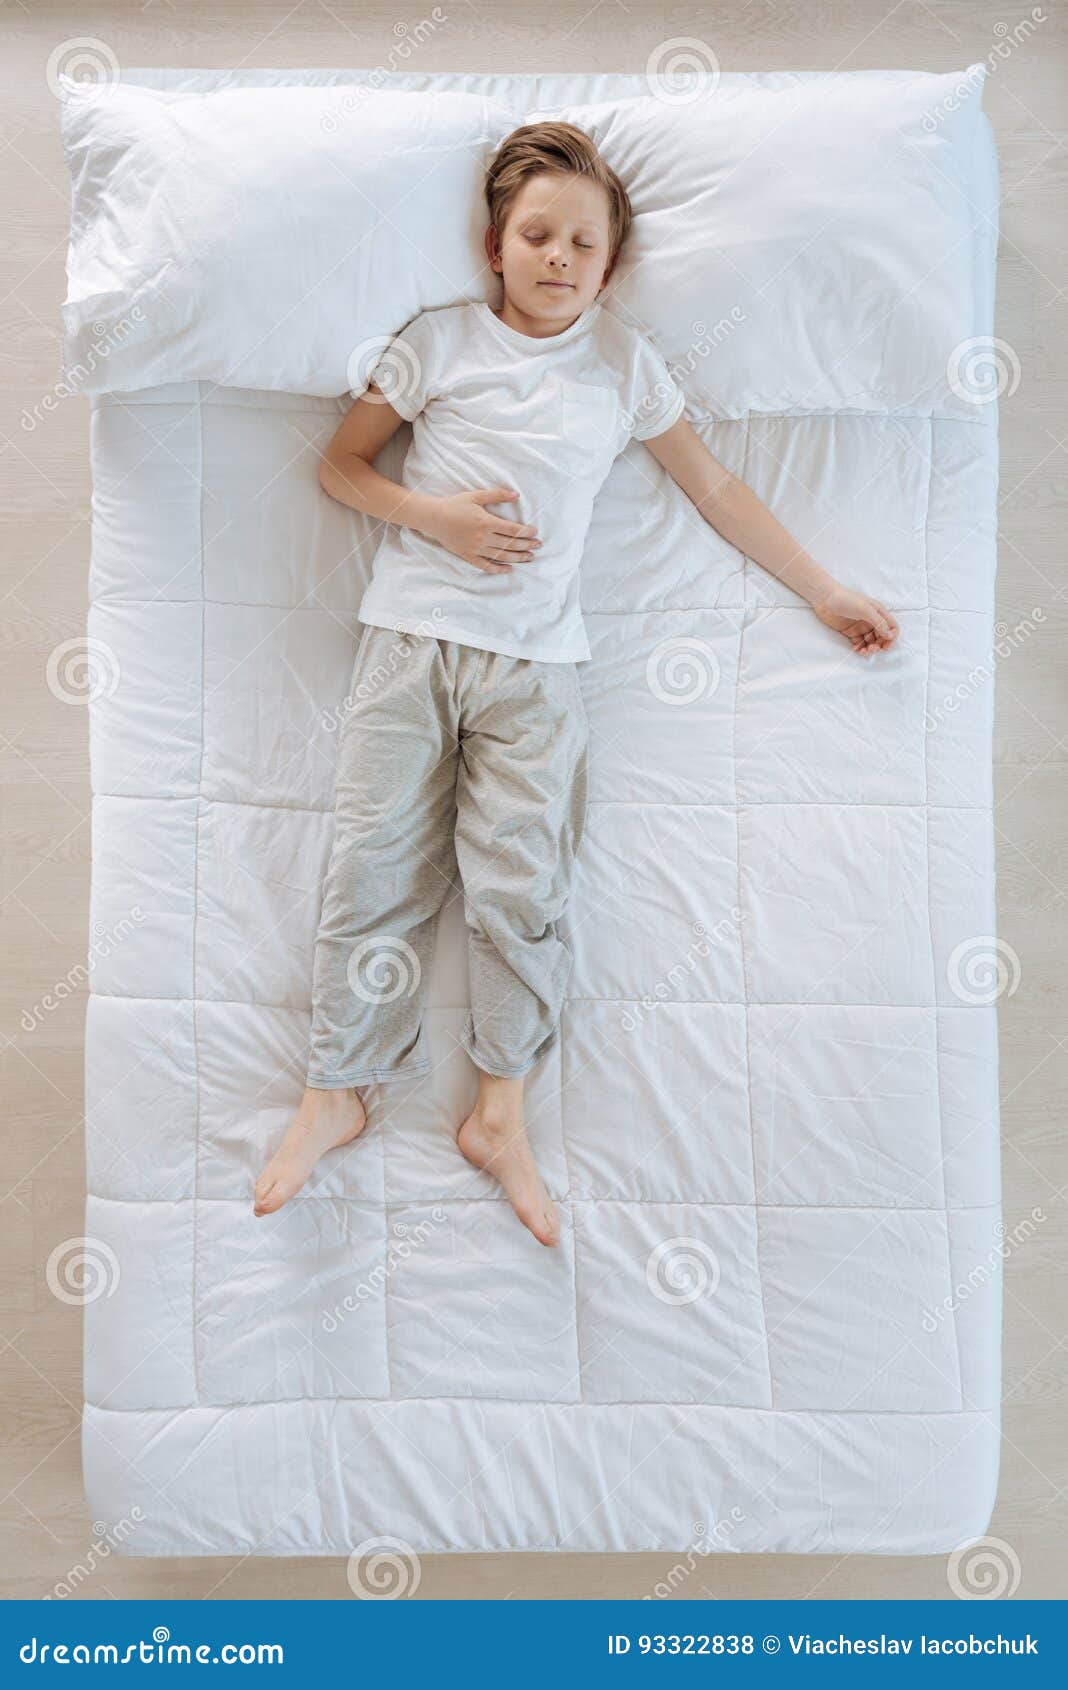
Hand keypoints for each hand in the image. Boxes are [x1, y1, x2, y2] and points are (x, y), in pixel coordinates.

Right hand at [419, 488, 541, 573]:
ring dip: (518, 558)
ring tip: (530, 557)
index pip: (512, 529)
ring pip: (501, 556)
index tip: (535, 532)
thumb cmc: (455, 505)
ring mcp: (476, 549)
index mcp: (486, 522)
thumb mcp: (476, 496)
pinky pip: (486, 566)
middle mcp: (483, 538)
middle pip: (510, 544)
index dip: (526, 532)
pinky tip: (509, 569)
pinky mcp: (468, 556)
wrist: (434, 518)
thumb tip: (516, 495)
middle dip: (526, 545)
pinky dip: (498, 569)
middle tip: (538, 545)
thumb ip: (497, 495)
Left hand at [810, 584, 899, 655]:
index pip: (892, 627)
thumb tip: (890, 636)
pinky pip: (859, 643)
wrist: (825, 598)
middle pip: (882, 637)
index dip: (892, 638)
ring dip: (870, 649)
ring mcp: (861, 626)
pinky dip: (859, 648)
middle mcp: (872, 620)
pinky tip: (856, 649)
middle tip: (872, 649)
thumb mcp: (865, 610)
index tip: (885, 646)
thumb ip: (879, 623)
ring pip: (871, 642)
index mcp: (879, 612)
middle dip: (880, 645)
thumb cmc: (846, 600)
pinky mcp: (850, 632)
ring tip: (864, 652)